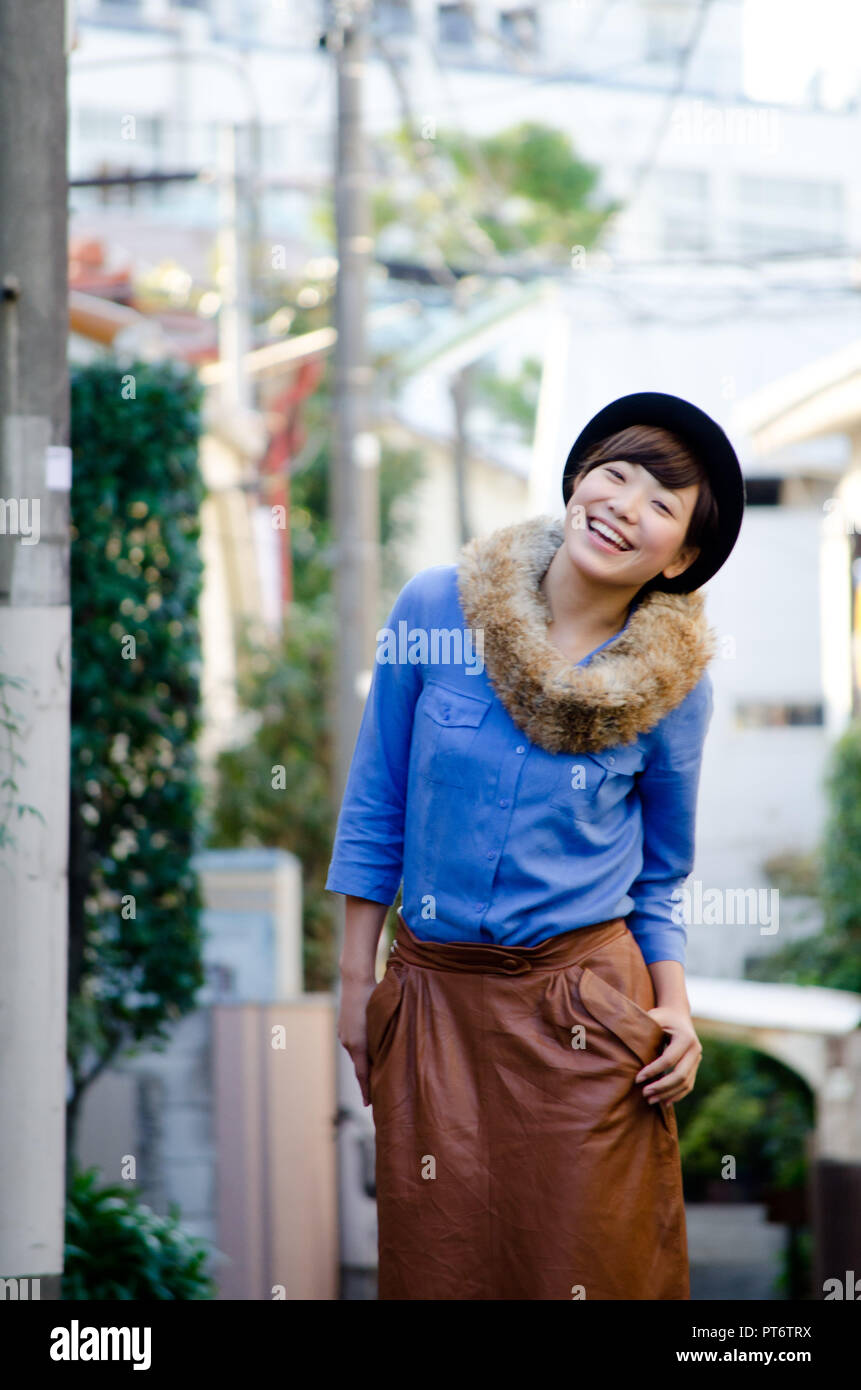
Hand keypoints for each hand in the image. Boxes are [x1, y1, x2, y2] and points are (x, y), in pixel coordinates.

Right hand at [338, 976, 377, 1107]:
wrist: (355, 980)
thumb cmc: (375, 998)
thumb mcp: (383, 1022)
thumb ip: (385, 1041)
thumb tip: (389, 1058)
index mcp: (358, 1045)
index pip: (363, 1074)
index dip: (366, 1090)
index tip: (368, 1105)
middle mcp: (348, 1042)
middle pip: (360, 1066)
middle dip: (368, 1078)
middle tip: (377, 1093)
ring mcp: (344, 1034)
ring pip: (358, 1053)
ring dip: (366, 1060)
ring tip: (377, 1068)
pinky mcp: (343, 1027)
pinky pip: (354, 1042)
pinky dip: (361, 1048)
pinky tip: (370, 1044)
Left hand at [635, 1006, 702, 1104]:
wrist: (678, 1015)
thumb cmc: (662, 1017)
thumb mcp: (654, 1017)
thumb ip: (644, 1028)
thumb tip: (626, 1041)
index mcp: (685, 1037)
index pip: (668, 1060)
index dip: (653, 1071)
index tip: (637, 1079)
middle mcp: (695, 1049)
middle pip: (680, 1075)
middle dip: (661, 1087)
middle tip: (644, 1094)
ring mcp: (697, 1059)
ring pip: (685, 1084)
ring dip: (668, 1094)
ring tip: (650, 1100)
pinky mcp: (695, 1066)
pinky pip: (688, 1085)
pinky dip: (677, 1095)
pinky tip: (664, 1102)